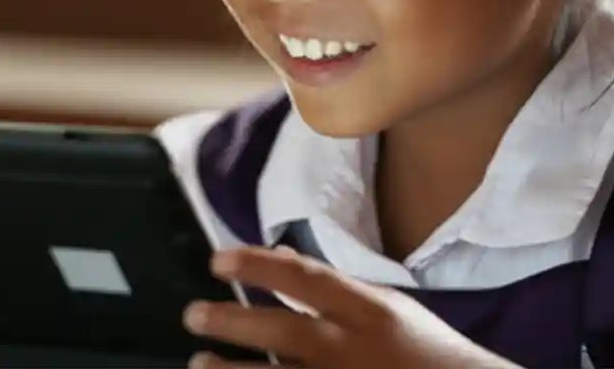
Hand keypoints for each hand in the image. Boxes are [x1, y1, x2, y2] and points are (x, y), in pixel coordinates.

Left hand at [182, 247, 517, 368]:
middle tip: (192, 315)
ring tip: (198, 365)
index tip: (215, 259)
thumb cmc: (422, 351)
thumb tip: (277, 256)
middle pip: (281, 331)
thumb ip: (331, 288)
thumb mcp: (384, 308)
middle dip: (231, 322)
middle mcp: (351, 348)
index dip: (256, 264)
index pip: (304, 278)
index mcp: (366, 311)